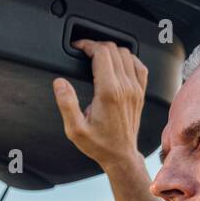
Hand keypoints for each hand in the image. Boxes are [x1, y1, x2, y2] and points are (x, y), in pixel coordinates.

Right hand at [53, 39, 147, 170]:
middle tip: (84, 51)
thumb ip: (66, 104)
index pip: (101, 53)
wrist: (121, 156)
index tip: (78, 47)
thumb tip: (59, 83)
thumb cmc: (99, 144)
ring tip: (97, 56)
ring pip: (127, 54)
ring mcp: (135, 89)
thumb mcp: (75, 129)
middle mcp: (125, 87)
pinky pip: (139, 66)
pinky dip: (128, 59)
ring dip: (111, 50)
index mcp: (109, 92)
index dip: (87, 44)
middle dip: (96, 45)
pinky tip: (118, 63)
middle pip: (113, 49)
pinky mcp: (140, 92)